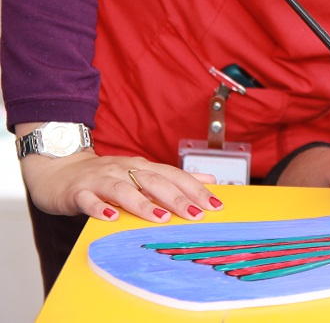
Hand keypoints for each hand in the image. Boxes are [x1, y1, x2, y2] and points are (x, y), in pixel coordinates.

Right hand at [18, 138, 221, 223]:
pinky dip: (99, 208)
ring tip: (161, 218)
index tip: (214, 205)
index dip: (195, 189)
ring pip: (124, 190)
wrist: (59, 170)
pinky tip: (110, 218)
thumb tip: (210, 180)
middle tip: (196, 215)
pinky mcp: (77, 192)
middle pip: (154, 182)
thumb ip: (173, 179)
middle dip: (177, 198)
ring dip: (143, 204)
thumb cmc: (106, 177)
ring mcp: (101, 180)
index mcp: (142, 167)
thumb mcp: (141, 174)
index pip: (174, 176)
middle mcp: (124, 170)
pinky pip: (88, 200)